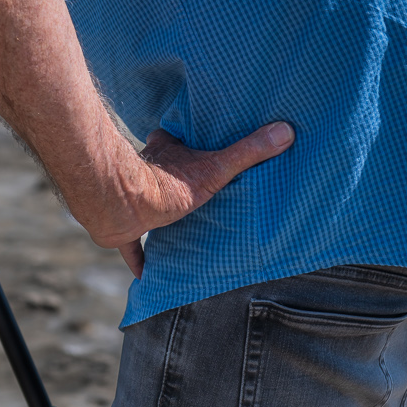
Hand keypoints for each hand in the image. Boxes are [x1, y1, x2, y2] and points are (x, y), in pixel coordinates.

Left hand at [97, 122, 295, 276]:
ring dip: (156, 215)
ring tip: (179, 229)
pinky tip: (147, 275)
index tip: (197, 147)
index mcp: (166, 152)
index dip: (183, 141)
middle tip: (195, 195)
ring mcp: (132, 201)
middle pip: (159, 171)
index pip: (172, 138)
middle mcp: (145, 172)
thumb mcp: (215, 168)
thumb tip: (285, 131)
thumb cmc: (167, 184)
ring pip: (143, 205)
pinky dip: (138, 259)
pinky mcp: (123, 229)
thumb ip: (248, 152)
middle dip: (173, 181)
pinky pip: (131, 246)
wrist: (121, 206)